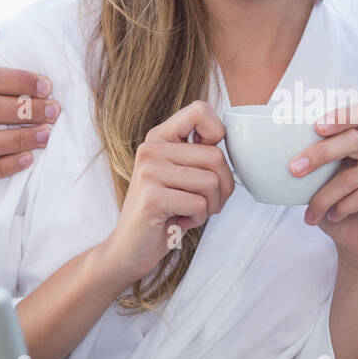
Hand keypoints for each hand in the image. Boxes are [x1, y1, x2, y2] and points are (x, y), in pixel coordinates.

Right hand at [97, 101, 234, 290]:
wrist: (129, 248)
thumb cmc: (165, 212)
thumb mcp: (182, 176)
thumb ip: (200, 154)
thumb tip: (228, 138)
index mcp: (159, 138)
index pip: (200, 110)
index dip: (218, 134)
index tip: (210, 163)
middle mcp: (151, 149)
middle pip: (215, 156)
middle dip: (223, 188)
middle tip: (208, 203)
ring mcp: (149, 172)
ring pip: (211, 182)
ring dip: (210, 206)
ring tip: (191, 213)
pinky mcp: (152, 196)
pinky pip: (199, 203)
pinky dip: (198, 219)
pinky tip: (179, 222)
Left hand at [288, 103, 357, 271]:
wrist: (357, 246)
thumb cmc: (336, 209)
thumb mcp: (318, 184)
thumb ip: (310, 165)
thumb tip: (280, 156)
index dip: (341, 115)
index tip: (316, 127)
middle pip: (355, 140)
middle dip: (321, 153)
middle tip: (294, 169)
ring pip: (353, 176)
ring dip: (325, 196)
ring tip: (314, 212)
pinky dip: (343, 207)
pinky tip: (335, 215)